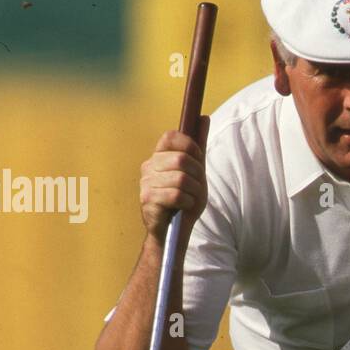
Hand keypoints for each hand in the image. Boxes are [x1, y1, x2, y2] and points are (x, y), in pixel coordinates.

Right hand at [139, 116, 210, 249]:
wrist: (174, 231)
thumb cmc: (185, 201)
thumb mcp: (196, 172)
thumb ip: (198, 147)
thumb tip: (204, 117)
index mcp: (158, 157)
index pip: (170, 137)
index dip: (189, 145)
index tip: (197, 159)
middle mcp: (148, 167)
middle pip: (181, 159)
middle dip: (197, 175)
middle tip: (196, 187)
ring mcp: (146, 183)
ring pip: (181, 179)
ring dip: (194, 192)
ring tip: (189, 200)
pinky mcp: (148, 200)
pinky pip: (177, 195)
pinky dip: (187, 203)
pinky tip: (183, 207)